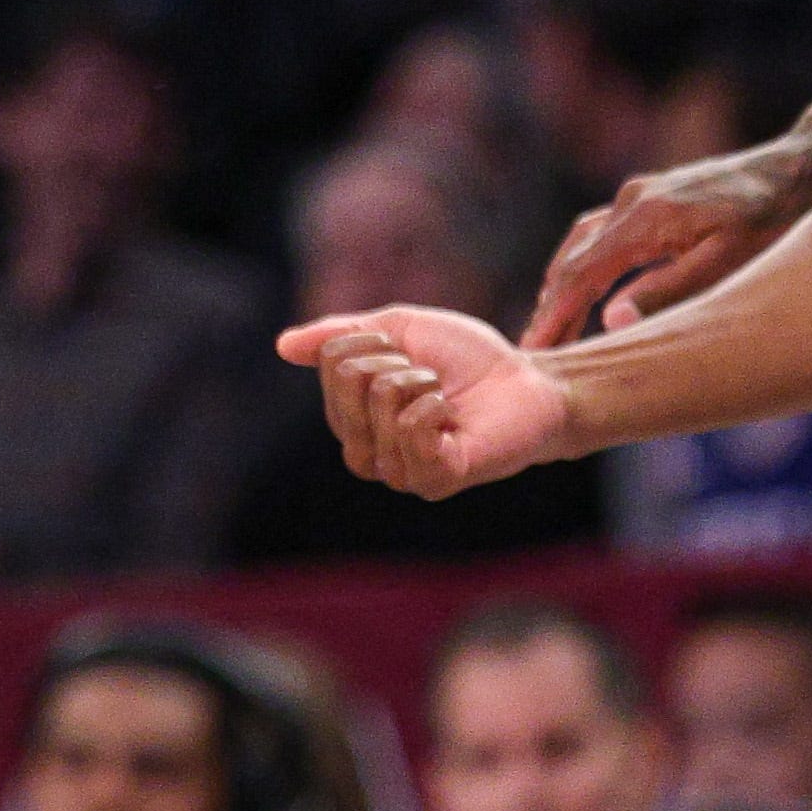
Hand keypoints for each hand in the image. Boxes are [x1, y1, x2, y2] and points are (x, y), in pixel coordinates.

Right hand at [273, 308, 571, 496]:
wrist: (529, 382)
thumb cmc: (467, 359)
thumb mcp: (400, 330)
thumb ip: (342, 336)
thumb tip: (281, 346)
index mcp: (355, 416)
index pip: (333, 367)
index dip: (373, 343)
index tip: (408, 351)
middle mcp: (370, 451)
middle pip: (347, 387)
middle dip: (393, 362)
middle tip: (429, 373)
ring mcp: (401, 471)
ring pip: (379, 409)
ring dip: (419, 383)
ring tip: (442, 391)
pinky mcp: (436, 480)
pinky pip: (411, 436)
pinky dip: (432, 408)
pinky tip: (450, 412)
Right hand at [527, 154, 800, 346]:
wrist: (799, 168)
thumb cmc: (771, 220)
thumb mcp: (727, 262)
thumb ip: (669, 290)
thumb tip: (611, 320)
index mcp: (645, 219)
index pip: (581, 274)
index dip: (554, 315)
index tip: (532, 351)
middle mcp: (632, 202)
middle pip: (572, 259)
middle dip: (551, 307)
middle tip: (533, 352)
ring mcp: (640, 196)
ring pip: (582, 245)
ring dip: (564, 286)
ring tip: (552, 329)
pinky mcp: (651, 199)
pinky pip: (602, 235)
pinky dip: (585, 266)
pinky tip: (588, 291)